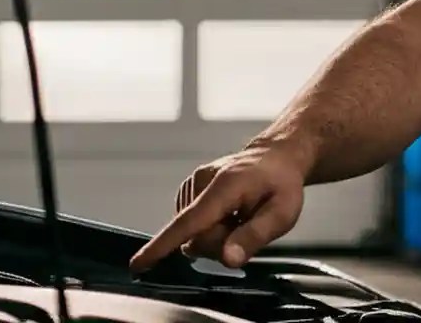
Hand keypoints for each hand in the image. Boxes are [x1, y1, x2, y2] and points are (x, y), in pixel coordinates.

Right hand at [128, 144, 307, 273]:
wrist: (277, 157)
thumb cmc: (282, 185)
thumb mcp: (283, 213)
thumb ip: (255, 236)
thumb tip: (228, 259)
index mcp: (223, 187)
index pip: (188, 223)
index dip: (162, 246)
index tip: (137, 264)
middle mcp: (201, 182)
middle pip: (195, 237)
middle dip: (219, 244)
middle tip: (247, 225)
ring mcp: (193, 183)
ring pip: (193, 233)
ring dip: (216, 235)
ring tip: (240, 216)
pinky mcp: (190, 188)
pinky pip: (192, 224)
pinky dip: (210, 226)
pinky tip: (229, 213)